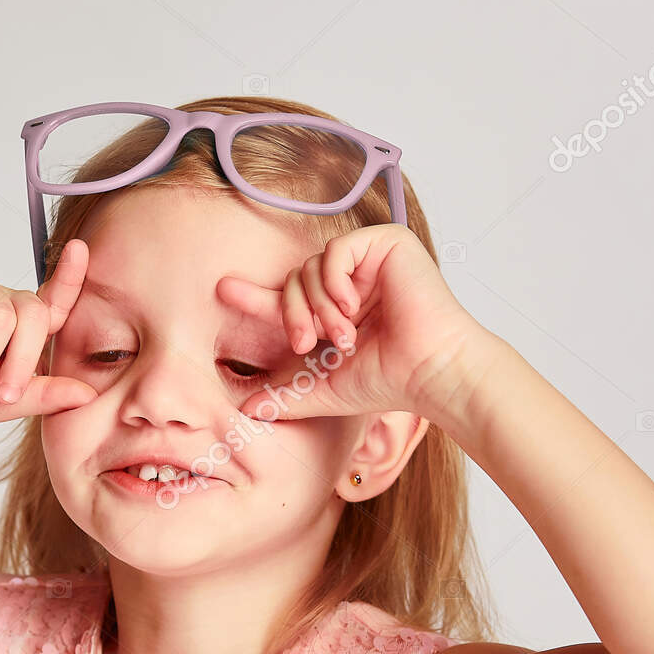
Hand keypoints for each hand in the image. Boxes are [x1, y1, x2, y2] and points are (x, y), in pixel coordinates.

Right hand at [0, 240, 97, 435]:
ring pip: (0, 318)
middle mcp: (3, 301)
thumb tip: (89, 395)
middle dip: (20, 362)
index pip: (55, 299)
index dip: (70, 276)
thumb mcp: (7, 402)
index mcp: (23, 326)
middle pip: (35, 315)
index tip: (80, 250)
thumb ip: (47, 395)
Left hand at [215, 224, 495, 423]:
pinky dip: (335, 282)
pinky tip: (354, 307)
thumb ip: (286, 396)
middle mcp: (352, 283)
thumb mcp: (325, 390)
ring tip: (345, 335)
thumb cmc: (388, 381)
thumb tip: (244, 410)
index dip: (256, 296)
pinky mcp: (386, 243)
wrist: (429, 371)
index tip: (223, 291)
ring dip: (319, 307)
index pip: (289, 297)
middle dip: (293, 314)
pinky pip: (335, 252)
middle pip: (293, 281)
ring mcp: (369, 262)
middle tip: (308, 343)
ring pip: (309, 268)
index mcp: (338, 310)